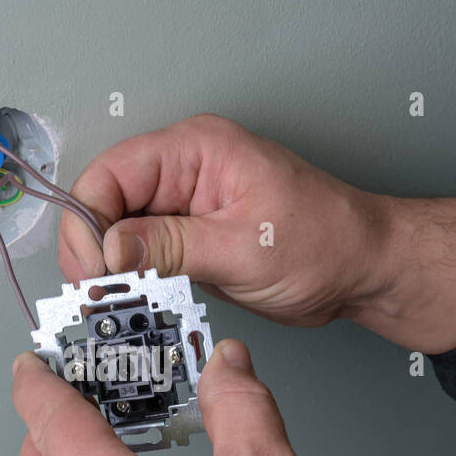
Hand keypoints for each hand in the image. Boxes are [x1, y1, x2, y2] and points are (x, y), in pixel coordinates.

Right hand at [58, 113, 455, 353]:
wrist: (366, 270)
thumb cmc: (329, 242)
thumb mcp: (244, 248)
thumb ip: (170, 246)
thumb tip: (109, 247)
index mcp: (196, 150)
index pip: (109, 175)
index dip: (89, 223)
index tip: (94, 271)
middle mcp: (185, 171)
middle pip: (105, 203)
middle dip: (96, 252)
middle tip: (102, 296)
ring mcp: (185, 206)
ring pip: (120, 234)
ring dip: (114, 271)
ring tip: (119, 305)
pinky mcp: (190, 239)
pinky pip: (144, 256)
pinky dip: (136, 282)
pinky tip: (139, 305)